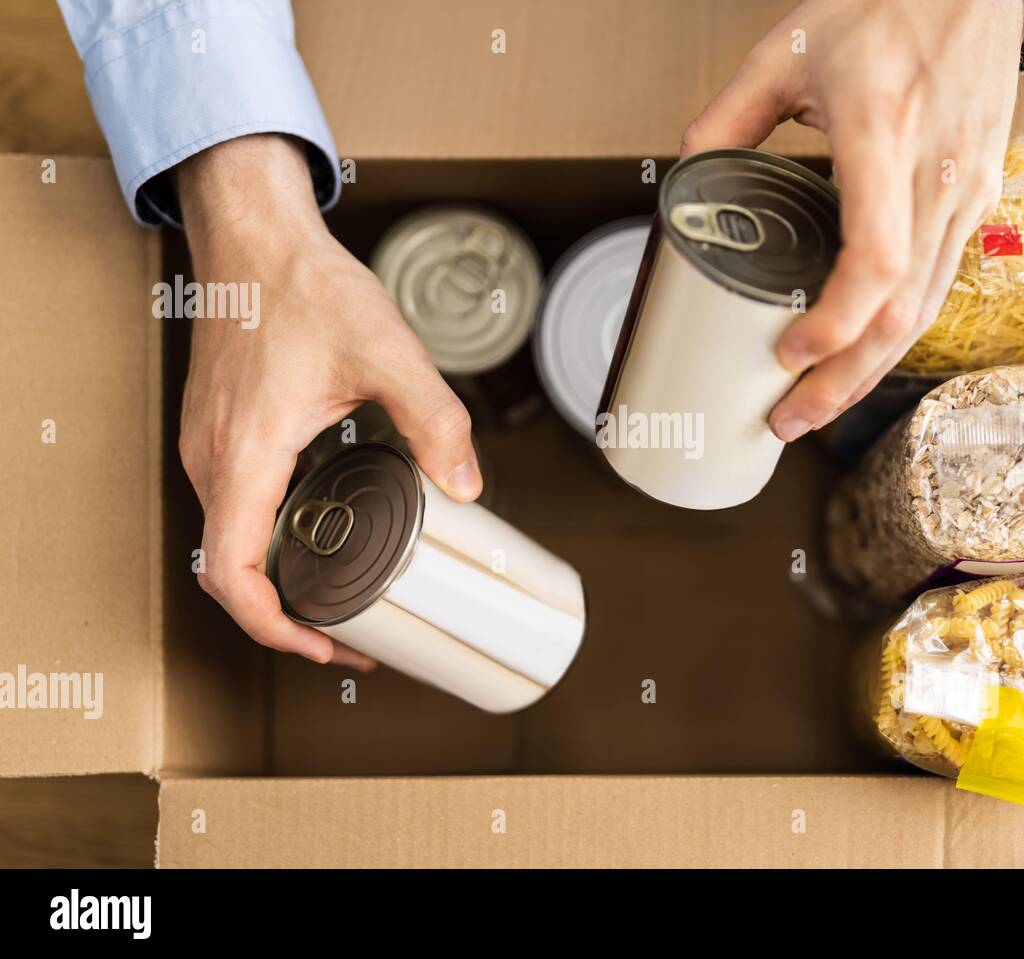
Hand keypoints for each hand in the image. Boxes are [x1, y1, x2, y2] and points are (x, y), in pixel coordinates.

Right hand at [177, 134, 482, 668]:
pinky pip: (235, 507)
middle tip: (354, 632)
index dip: (275, 629)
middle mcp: (213, 460)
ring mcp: (208, 446)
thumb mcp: (387, 353)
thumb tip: (466, 486)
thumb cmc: (302, 285)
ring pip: (231, 541)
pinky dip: (273, 539)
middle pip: (231, 572)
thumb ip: (433, 422)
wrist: (254, 235)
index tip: (326, 646)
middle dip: (289, 616)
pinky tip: (325, 530)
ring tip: (345, 590)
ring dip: (281, 578)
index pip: (232, 577)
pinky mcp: (219, 431)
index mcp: (245, 455)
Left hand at [682, 0, 1023, 439]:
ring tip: (816, 406)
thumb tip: (685, 180)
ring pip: (927, 312)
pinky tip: (861, 356)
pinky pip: (940, 285)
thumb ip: (726, 118)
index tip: (785, 356)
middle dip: (842, 382)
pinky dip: (897, 333)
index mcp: (884, 135)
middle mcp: (937, 175)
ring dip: (870, 371)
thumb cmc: (888, 3)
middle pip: (901, 313)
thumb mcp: (787, 48)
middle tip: (788, 420)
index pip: (874, 261)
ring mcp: (967, 193)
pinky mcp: (978, 199)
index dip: (832, 325)